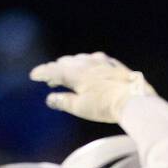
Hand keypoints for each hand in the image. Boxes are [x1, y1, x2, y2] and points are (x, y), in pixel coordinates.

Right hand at [30, 52, 153, 123]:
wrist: (133, 99)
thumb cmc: (105, 106)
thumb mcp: (81, 108)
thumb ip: (64, 102)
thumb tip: (50, 99)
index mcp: (74, 73)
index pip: (52, 70)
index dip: (41, 73)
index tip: (33, 75)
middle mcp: (85, 63)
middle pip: (64, 63)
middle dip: (55, 70)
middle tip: (50, 80)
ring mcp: (100, 61)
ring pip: (79, 59)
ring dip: (70, 65)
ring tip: (68, 74)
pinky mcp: (113, 64)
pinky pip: (95, 59)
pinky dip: (87, 63)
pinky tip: (90, 66)